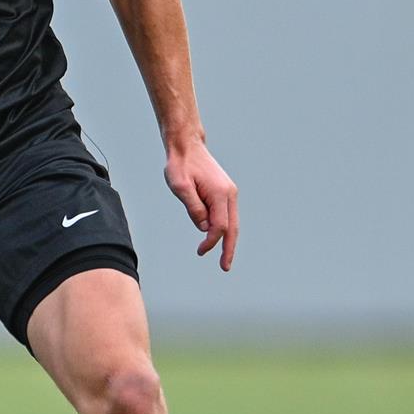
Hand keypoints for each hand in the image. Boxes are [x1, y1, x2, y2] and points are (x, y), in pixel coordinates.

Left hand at [164, 142, 238, 270]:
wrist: (187, 146)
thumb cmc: (180, 165)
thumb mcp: (181, 187)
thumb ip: (193, 208)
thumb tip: (204, 228)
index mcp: (220, 193)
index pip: (220, 225)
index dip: (212, 241)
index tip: (200, 251)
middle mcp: (229, 194)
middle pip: (233, 227)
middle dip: (229, 248)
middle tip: (225, 267)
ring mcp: (229, 192)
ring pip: (232, 222)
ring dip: (228, 240)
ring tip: (225, 258)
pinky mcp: (224, 192)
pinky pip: (227, 215)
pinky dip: (224, 229)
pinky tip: (217, 238)